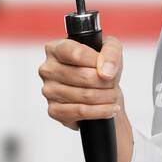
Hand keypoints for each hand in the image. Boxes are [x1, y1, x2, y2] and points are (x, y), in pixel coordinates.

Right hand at [39, 35, 133, 161]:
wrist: (106, 99)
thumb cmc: (106, 72)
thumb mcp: (114, 54)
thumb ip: (111, 54)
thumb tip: (104, 70)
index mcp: (57, 48)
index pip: (71, 50)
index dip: (94, 60)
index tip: (110, 70)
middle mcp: (47, 68)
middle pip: (79, 77)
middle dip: (104, 84)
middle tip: (114, 87)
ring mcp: (48, 91)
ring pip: (80, 96)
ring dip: (103, 99)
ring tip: (113, 100)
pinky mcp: (54, 111)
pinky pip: (76, 113)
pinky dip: (97, 113)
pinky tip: (107, 111)